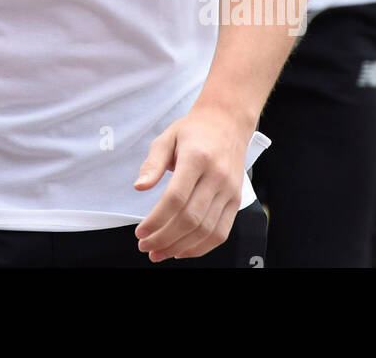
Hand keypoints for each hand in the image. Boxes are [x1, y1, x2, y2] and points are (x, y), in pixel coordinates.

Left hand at [132, 105, 250, 261]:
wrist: (227, 122)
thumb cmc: (194, 130)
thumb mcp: (167, 137)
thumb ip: (152, 163)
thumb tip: (139, 187)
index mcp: (197, 158)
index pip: (175, 198)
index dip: (156, 220)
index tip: (140, 231)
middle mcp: (217, 176)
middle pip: (190, 218)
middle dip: (165, 238)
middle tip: (145, 246)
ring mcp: (229, 190)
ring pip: (206, 230)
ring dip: (180, 247)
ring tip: (160, 252)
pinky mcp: (236, 200)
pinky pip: (222, 232)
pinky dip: (202, 247)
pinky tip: (183, 251)